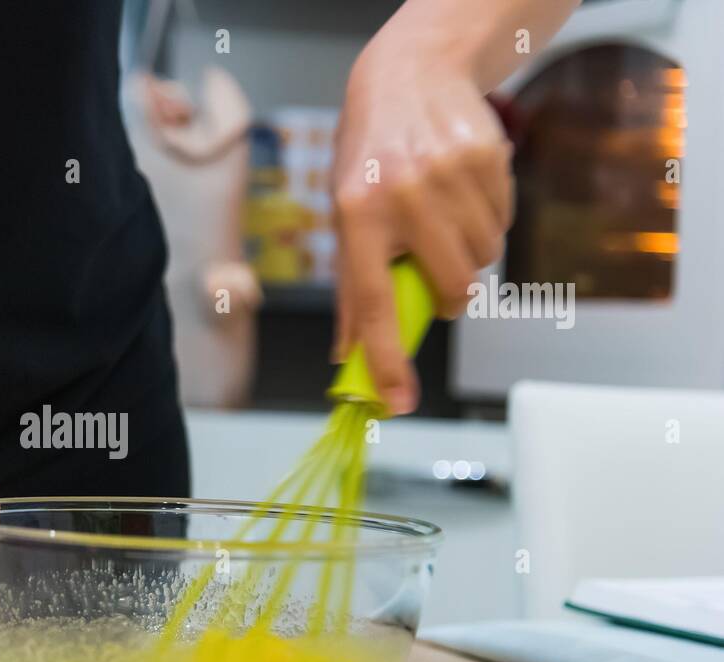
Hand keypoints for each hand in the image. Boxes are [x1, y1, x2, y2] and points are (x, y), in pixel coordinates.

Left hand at [330, 44, 512, 413]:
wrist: (410, 75)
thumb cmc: (370, 157)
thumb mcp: (344, 217)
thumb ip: (353, 290)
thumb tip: (349, 358)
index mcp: (357, 215)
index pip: (374, 304)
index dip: (385, 359)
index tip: (397, 401)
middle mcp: (404, 196)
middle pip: (452, 290)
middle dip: (447, 293)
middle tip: (430, 266)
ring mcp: (450, 175)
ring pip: (482, 260)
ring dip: (467, 251)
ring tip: (440, 213)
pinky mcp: (489, 159)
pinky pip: (502, 224)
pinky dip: (486, 219)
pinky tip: (460, 190)